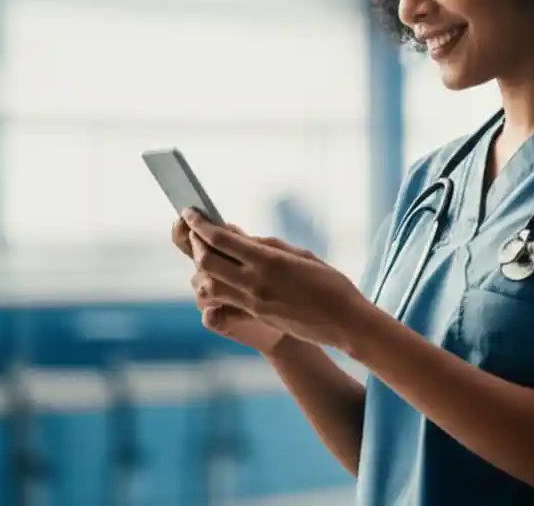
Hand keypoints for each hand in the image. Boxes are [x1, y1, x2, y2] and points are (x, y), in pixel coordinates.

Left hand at [182, 208, 368, 352]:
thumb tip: (244, 239)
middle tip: (193, 230)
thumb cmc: (330, 284)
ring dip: (200, 267)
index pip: (222, 239)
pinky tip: (217, 276)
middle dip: (195, 243)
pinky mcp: (256, 315)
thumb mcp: (301, 255)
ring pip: (208, 284)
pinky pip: (223, 299)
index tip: (189, 212)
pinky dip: (214, 285)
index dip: (201, 224)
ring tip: (203, 254)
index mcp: (269, 260)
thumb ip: (270, 246)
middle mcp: (255, 282)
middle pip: (207, 261)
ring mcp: (253, 302)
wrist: (344, 322)